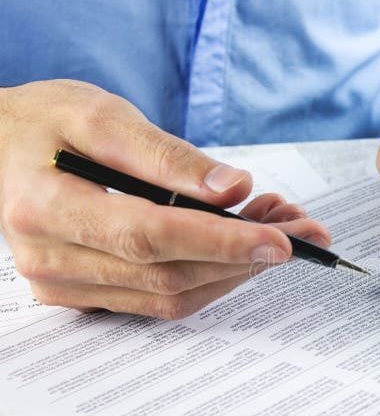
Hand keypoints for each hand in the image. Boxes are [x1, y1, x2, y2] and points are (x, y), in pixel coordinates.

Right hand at [0, 80, 329, 318]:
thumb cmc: (44, 124)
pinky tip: (238, 247)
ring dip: (235, 268)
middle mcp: (52, 259)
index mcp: (46, 206)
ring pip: (172, 296)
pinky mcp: (85, 294)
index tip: (280, 239)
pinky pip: (160, 301)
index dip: (220, 241)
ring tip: (276, 228)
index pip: (149, 236)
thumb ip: (166, 155)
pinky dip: (209, 277)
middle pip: (169, 274)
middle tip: (297, 226)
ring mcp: (66, 285)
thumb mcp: (100, 115)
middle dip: (244, 254)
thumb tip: (231, 188)